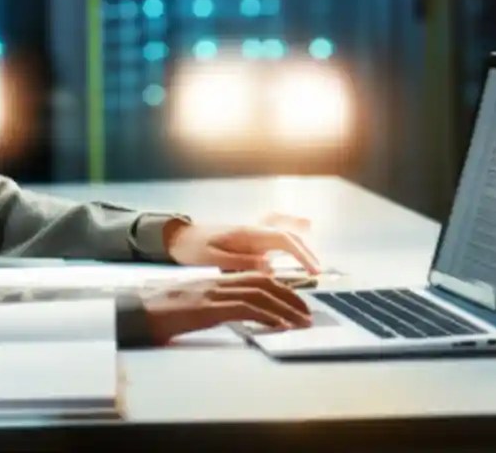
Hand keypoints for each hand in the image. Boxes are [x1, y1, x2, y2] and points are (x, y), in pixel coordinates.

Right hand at [141, 273, 312, 344]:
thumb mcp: (191, 304)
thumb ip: (212, 304)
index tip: (295, 302)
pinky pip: (245, 309)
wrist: (135, 312)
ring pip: (259, 294)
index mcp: (214, 281)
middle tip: (307, 314)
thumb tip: (232, 314)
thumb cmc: (158, 312)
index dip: (280, 288)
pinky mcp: (208, 308)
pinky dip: (267, 316)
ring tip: (301, 322)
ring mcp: (213, 294)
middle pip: (263, 283)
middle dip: (291, 297)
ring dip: (286, 309)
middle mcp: (217, 283)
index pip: (255, 278)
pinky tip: (279, 326)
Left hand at [163, 219, 320, 273]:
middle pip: (288, 234)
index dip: (302, 254)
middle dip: (307, 250)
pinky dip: (289, 226)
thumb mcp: (211, 258)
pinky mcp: (247, 234)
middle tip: (318, 270)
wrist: (177, 235)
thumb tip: (268, 267)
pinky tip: (299, 228)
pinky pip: (274, 227)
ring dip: (300, 236)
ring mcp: (251, 229)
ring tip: (314, 245)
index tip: (313, 270)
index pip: (283, 240)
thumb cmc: (191, 247)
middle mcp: (252, 228)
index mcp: (246, 233)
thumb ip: (240, 262)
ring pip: (283, 227)